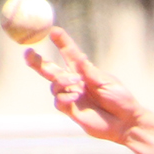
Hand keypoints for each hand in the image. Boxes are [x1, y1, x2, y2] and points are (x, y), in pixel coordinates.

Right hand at [25, 27, 143, 143]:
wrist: (126, 123)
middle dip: (36, 61)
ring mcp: (72, 96)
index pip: (69, 53)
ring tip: (76, 83)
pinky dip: (65, 97)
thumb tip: (78, 56)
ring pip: (53, 85)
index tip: (53, 30)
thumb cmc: (121, 100)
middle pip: (49, 69)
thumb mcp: (107, 82)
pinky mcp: (71, 111)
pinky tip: (76, 96)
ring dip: (61, 81)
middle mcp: (75, 82)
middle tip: (27, 53)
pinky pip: (59, 101)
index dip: (61, 42)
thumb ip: (90, 72)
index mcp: (84, 71)